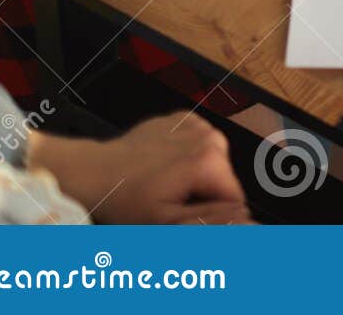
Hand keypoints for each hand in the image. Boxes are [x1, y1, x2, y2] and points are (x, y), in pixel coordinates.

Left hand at [32, 113, 248, 223]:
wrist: (92, 171)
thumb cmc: (123, 198)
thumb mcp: (169, 223)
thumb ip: (214, 222)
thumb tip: (249, 223)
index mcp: (209, 159)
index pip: (236, 197)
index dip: (212, 213)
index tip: (185, 214)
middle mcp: (208, 135)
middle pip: (224, 177)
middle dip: (202, 193)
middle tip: (168, 201)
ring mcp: (195, 123)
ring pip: (211, 162)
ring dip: (193, 176)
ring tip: (162, 183)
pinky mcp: (182, 118)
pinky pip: (197, 144)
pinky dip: (183, 156)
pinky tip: (161, 166)